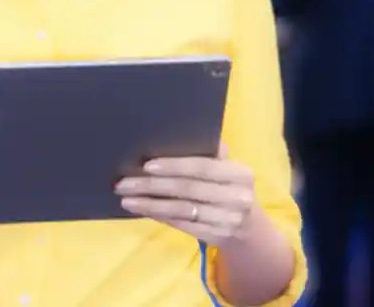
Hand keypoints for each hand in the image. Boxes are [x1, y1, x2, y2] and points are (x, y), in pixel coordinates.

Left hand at [116, 144, 256, 247]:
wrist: (249, 229)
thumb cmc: (229, 188)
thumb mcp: (228, 170)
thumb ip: (210, 154)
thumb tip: (171, 136)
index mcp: (240, 174)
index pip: (202, 167)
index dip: (174, 166)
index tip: (146, 166)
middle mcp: (237, 198)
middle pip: (187, 189)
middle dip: (152, 186)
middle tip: (124, 184)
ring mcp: (228, 220)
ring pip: (181, 210)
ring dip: (150, 204)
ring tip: (127, 199)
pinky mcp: (216, 237)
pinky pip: (182, 225)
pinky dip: (160, 216)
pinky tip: (143, 210)